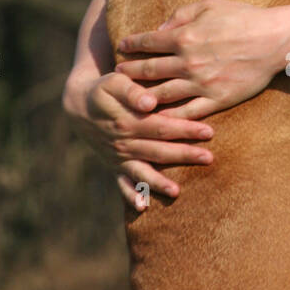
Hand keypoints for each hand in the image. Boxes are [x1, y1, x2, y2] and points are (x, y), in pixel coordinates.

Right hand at [63, 67, 216, 209]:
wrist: (80, 106)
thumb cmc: (104, 89)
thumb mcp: (114, 82)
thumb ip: (132, 91)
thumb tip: (149, 103)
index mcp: (128, 121)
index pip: (162, 126)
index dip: (185, 129)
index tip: (209, 131)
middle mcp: (124, 142)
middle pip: (158, 151)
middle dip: (185, 155)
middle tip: (210, 158)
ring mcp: (119, 157)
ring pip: (142, 171)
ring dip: (159, 182)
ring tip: (177, 192)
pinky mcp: (114, 166)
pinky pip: (122, 183)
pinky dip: (131, 195)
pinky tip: (143, 207)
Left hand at [115, 0, 289, 120]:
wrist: (275, 40)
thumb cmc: (243, 17)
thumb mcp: (210, 4)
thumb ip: (181, 15)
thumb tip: (159, 30)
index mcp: (185, 37)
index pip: (148, 42)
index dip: (131, 45)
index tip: (120, 47)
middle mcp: (188, 62)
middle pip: (149, 71)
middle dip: (129, 74)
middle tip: (115, 77)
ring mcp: (201, 84)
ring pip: (162, 95)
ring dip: (142, 98)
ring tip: (129, 101)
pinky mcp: (216, 100)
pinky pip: (187, 113)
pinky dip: (169, 118)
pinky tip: (157, 120)